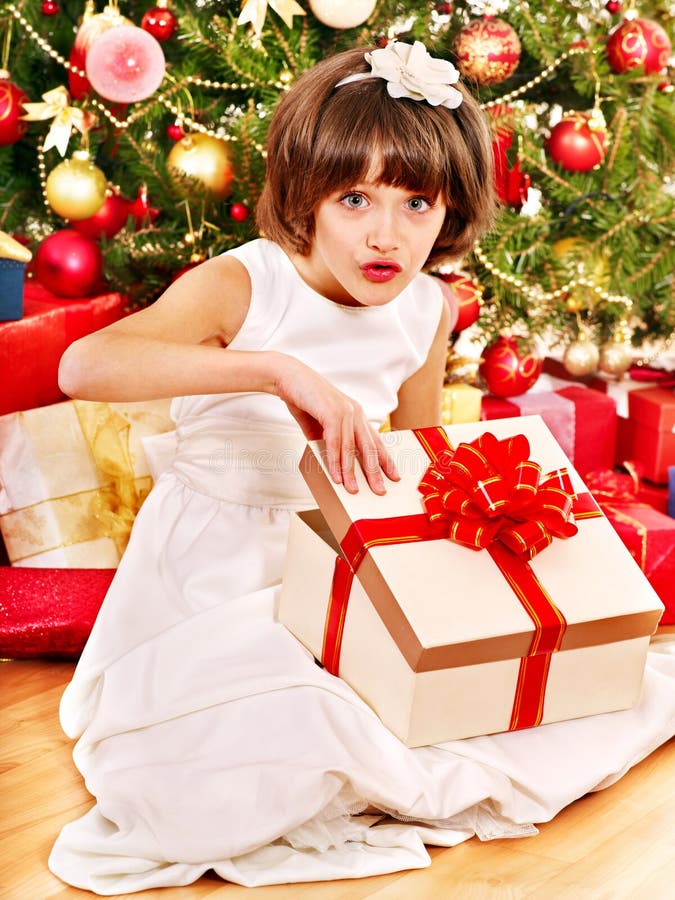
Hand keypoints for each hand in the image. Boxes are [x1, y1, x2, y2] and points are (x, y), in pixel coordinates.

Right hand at [275, 356, 398, 494]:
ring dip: (352, 472)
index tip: (393, 476)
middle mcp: (355, 412)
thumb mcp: (320, 424)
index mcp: (356, 414)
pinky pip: (336, 442)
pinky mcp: (332, 412)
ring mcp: (345, 411)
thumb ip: (328, 441)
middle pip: (369, 447)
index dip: (385, 460)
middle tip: (380, 491)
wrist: (288, 377)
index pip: (375, 441)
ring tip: (353, 490)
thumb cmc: (304, 399)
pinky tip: (336, 476)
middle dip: (375, 471)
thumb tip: (332, 462)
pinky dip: (336, 461)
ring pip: (352, 448)